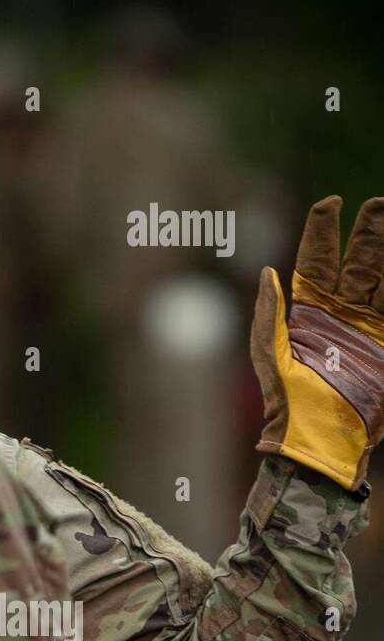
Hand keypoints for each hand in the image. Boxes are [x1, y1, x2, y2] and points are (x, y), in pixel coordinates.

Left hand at [251, 195, 383, 490]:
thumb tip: (268, 270)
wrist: (315, 439)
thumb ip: (269, 312)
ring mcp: (367, 329)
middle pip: (359, 262)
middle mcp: (340, 313)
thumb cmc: (285, 399)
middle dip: (368, 233)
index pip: (317, 260)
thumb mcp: (269, 353)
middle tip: (378, 203)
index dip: (323, 231)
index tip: (331, 202)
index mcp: (308, 310)